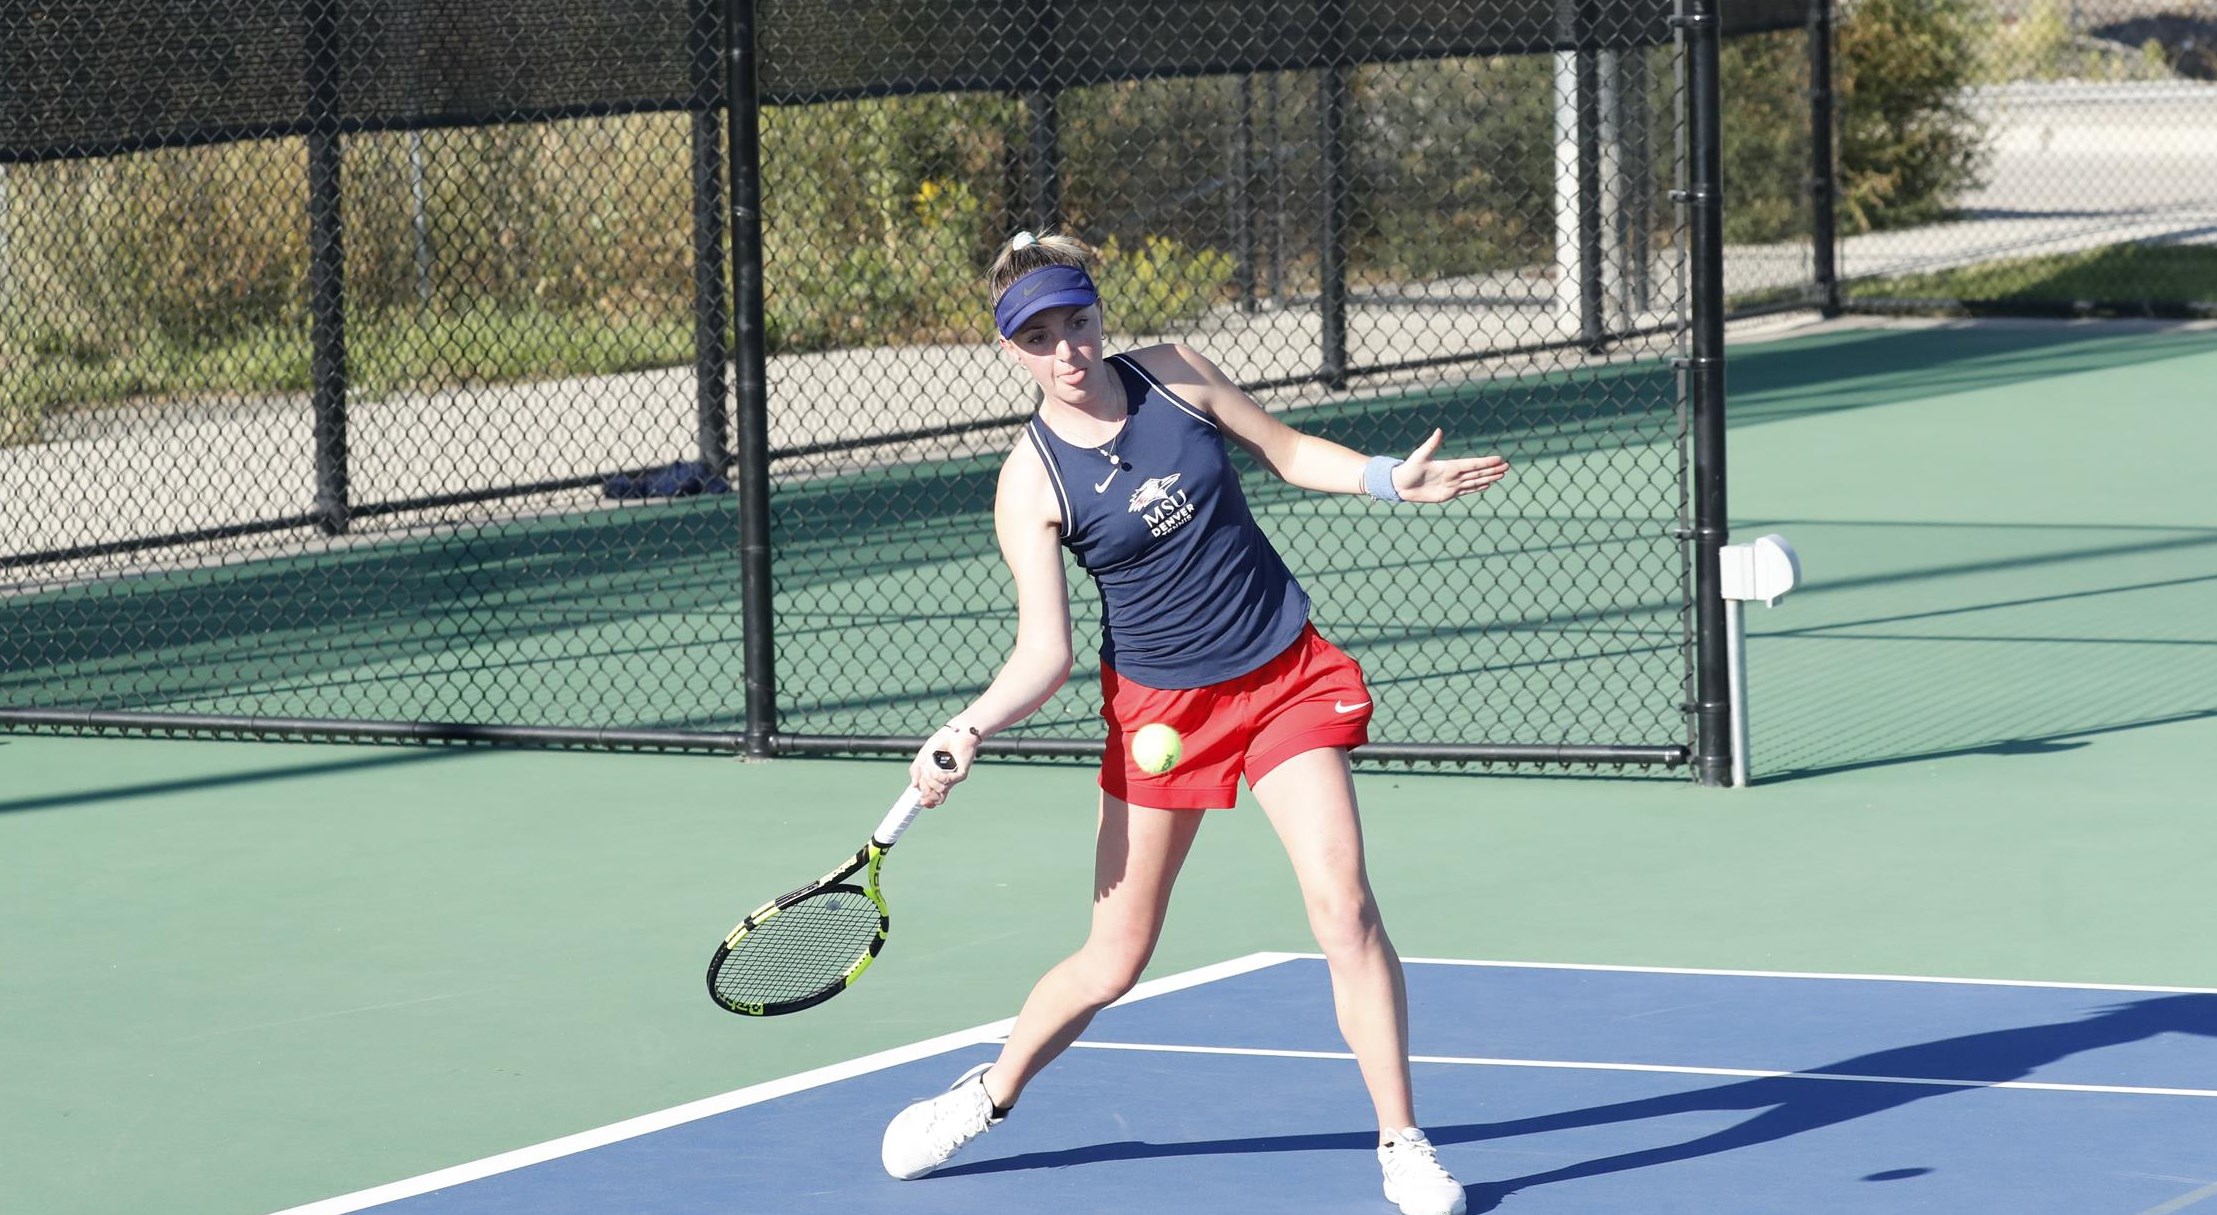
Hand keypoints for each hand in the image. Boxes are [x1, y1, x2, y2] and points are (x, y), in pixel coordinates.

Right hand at [911, 725, 978, 807]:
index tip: (921, 801)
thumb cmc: (941, 742)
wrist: (955, 732)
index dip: (926, 801)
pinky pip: (947, 782)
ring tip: (930, 766)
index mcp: (935, 778)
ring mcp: (953, 778)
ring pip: (939, 790)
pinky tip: (937, 768)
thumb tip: (914, 785)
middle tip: (924, 774)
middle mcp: (945, 781)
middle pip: (933, 795)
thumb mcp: (923, 756)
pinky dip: (939, 776)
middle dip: (925, 787)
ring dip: (931, 779)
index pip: (932, 796)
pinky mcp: (961, 775)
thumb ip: (916, 770)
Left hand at [1393, 429, 1508, 503]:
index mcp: (1449, 466)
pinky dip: (1478, 488)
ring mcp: (1452, 485)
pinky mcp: (1448, 494)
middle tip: (1507, 467)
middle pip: (1478, 473)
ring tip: (1502, 475)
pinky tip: (1487, 485)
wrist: (1400, 484)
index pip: (1472, 464)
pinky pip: (1467, 490)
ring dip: (1489, 478)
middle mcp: (1453, 475)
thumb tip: (1439, 430)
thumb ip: (1431, 444)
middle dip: (1493, 470)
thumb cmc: (1408, 469)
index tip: (1499, 459)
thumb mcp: (1420, 456)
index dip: (1486, 462)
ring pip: (1475, 482)